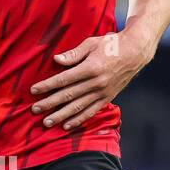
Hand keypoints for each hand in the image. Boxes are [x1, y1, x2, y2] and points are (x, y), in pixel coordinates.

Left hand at [30, 31, 150, 129]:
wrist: (135, 52)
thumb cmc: (111, 45)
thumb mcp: (92, 43)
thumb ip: (74, 54)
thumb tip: (56, 60)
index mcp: (91, 68)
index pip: (64, 79)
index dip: (48, 85)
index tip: (34, 90)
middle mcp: (96, 83)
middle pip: (68, 95)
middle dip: (50, 103)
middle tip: (35, 110)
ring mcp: (102, 92)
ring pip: (78, 107)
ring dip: (61, 116)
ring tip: (47, 122)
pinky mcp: (107, 98)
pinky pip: (91, 112)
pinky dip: (79, 120)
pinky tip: (67, 126)